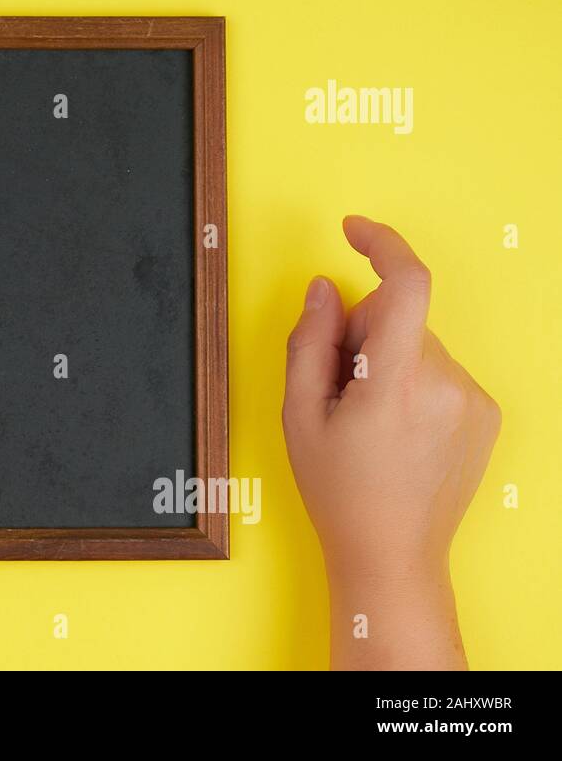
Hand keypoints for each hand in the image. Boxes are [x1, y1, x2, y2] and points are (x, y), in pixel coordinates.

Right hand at [282, 216, 499, 668]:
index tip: (352, 230)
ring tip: (367, 419)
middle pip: (398, 317)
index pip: (406, 285)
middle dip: (360, 333)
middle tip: (335, 386)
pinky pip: (438, 369)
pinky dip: (412, 381)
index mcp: (394, 384)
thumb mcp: (298, 415)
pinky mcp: (485, 412)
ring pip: (417, 344)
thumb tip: (323, 289)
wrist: (391, 553)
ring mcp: (472, 399)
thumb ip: (308, 342)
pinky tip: (395, 429)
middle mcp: (444, 384)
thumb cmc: (338, 490)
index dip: (380, 244)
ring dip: (386, 361)